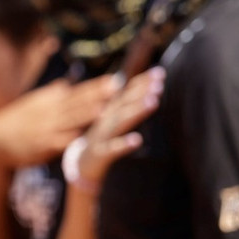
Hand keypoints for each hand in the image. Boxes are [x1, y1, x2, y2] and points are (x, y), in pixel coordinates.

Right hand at [0, 76, 118, 169]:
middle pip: (78, 102)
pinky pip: (58, 141)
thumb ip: (51, 95)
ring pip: (70, 120)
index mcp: (51, 102)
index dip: (96, 86)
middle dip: (97, 95)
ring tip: (104, 108)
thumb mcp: (33, 104)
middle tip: (116, 87)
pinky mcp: (42, 145)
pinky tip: (81, 135)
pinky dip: (69, 137)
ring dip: (86, 114)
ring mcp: (47, 128)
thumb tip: (65, 85)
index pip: (78, 92)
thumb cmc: (18, 121)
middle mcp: (51, 112)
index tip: (115, 79)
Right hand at [68, 70, 163, 187]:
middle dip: (142, 92)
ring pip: (120, 122)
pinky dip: (123, 144)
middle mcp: (106, 121)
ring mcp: (101, 137)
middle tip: (159, 84)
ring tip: (154, 102)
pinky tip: (138, 140)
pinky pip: (112, 149)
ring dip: (137, 111)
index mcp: (110, 113)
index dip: (142, 82)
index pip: (127, 93)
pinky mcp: (99, 154)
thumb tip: (145, 88)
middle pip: (124, 103)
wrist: (79, 166)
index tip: (160, 73)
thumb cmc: (101, 142)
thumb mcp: (112, 122)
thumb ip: (126, 105)